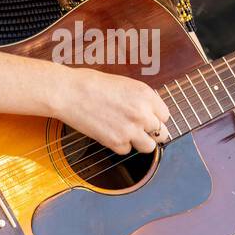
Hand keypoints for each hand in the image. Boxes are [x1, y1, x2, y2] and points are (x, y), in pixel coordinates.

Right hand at [52, 66, 171, 154]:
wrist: (69, 93)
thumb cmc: (91, 83)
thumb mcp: (124, 84)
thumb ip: (141, 99)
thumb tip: (150, 112)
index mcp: (146, 95)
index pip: (165, 116)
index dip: (155, 118)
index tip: (148, 119)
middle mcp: (142, 113)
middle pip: (162, 133)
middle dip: (152, 133)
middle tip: (141, 130)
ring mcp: (130, 130)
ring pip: (149, 147)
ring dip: (140, 142)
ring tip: (127, 134)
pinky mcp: (116, 142)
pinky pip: (126, 150)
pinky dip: (119, 145)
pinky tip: (109, 132)